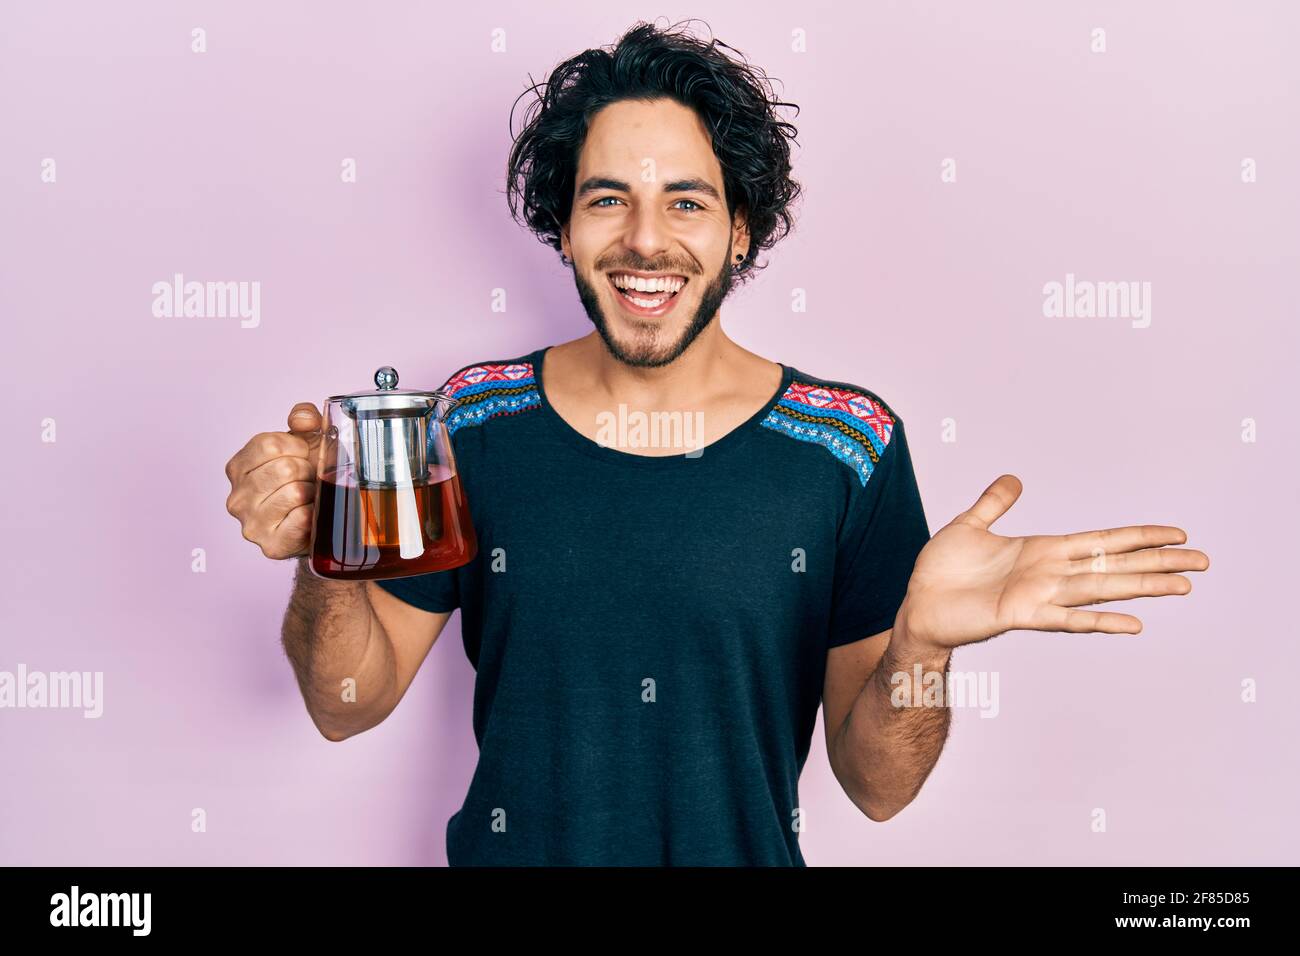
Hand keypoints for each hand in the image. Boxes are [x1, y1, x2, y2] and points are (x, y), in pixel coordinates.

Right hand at [224, 403, 323, 559]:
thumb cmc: (307, 478)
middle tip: (308, 480)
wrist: (318, 519)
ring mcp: (251, 523)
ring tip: (309, 497)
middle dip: (307, 471)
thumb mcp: (307, 440)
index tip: (302, 456)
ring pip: (295, 493)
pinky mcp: (271, 545)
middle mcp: (237, 497)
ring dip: (312, 492)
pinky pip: (302, 519)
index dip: (297, 447)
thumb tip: (304, 419)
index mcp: (238, 467)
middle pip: (284, 468)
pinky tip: (310, 515)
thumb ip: (305, 418)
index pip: (270, 444)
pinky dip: (315, 513)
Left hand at [897, 475, 1209, 652]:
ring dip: (1143, 587)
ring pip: (1102, 588)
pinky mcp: (1022, 615)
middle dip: (1158, 562)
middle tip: (1203, 561)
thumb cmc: (940, 572)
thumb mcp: (968, 525)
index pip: (1102, 540)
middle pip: (1115, 564)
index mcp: (1042, 551)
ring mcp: (1040, 595)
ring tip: (1183, 585)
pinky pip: (1068, 618)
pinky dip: (1100, 620)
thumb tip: (1014, 480)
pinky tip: (1134, 623)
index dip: (1138, 536)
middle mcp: (1049, 573)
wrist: (916, 606)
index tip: (1176, 534)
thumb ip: (993, 504)